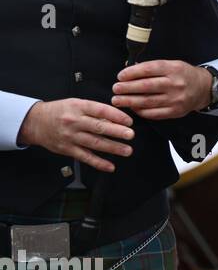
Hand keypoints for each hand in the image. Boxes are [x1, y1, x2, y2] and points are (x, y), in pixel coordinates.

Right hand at [16, 99, 133, 172]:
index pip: (101, 110)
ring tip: (127, 150)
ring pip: (95, 143)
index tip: (129, 121)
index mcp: (78, 107)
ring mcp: (71, 137)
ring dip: (113, 148)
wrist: (36, 122)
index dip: (117, 116)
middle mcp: (74, 122)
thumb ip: (95, 110)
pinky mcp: (67, 149)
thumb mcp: (76, 103)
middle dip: (117, 132)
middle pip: (99, 127)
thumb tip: (116, 118)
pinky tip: (110, 166)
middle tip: (131, 135)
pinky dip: (99, 163)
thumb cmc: (60, 111)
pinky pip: (85, 157)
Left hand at [111, 60, 211, 119]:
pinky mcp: (176, 111)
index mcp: (173, 69)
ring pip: (148, 101)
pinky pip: (154, 113)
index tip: (120, 76)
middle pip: (146, 86)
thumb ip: (152, 68)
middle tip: (116, 89)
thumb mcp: (171, 64)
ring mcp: (176, 99)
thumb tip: (129, 72)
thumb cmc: (183, 74)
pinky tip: (132, 108)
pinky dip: (140, 111)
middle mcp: (175, 84)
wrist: (204, 88)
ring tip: (117, 100)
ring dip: (130, 101)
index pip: (148, 70)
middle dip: (127, 88)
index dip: (131, 73)